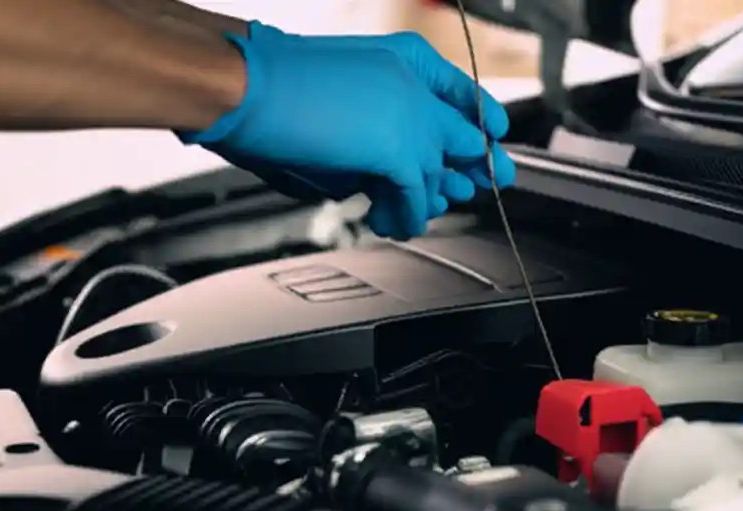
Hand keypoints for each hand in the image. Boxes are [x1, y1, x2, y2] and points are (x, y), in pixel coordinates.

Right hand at [181, 26, 514, 237]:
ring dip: (426, 198)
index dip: (477, 118)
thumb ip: (373, 126)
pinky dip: (406, 215)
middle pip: (461, 133)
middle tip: (481, 185)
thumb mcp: (340, 97)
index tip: (490, 138)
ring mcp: (410, 117)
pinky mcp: (401, 153)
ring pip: (438, 171)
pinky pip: (417, 196)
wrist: (251, 87)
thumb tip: (379, 164)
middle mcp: (413, 83)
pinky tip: (394, 222)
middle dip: (471, 164)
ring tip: (413, 215)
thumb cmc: (274, 86)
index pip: (456, 91)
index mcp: (402, 56)